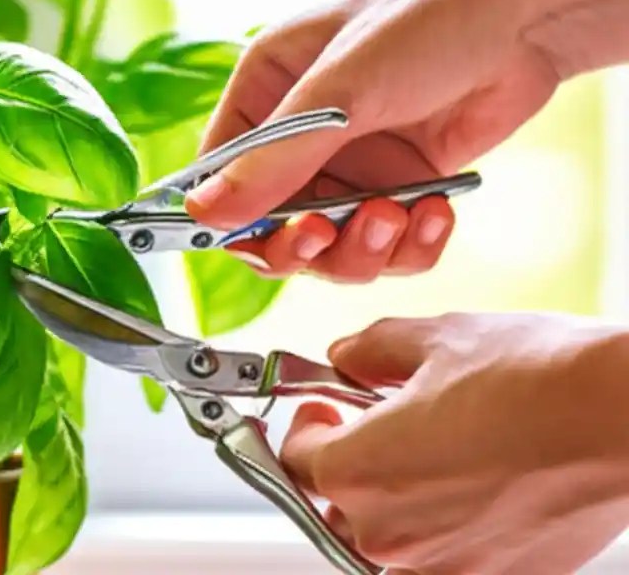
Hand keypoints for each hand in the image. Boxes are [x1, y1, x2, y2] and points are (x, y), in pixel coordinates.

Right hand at [184, 0, 628, 281]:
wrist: (533, 16)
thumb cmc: (428, 21)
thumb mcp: (340, 92)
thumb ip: (272, 161)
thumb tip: (204, 214)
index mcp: (267, 87)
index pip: (220, 169)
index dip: (230, 214)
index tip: (254, 239)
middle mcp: (301, 131)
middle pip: (271, 222)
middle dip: (302, 240)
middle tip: (325, 236)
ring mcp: (352, 162)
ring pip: (329, 246)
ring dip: (361, 248)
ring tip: (398, 216)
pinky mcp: (401, 186)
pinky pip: (387, 246)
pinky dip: (409, 245)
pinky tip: (435, 214)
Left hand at [281, 313, 628, 574]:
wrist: (623, 416)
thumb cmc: (536, 377)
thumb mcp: (436, 339)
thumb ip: (370, 351)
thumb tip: (344, 355)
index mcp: (358, 471)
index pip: (295, 458)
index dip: (307, 425)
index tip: (324, 406)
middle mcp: (390, 533)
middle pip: (337, 505)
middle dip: (348, 463)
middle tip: (378, 425)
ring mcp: (442, 568)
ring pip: (387, 544)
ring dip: (394, 506)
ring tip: (432, 459)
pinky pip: (443, 564)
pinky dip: (444, 535)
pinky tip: (474, 491)